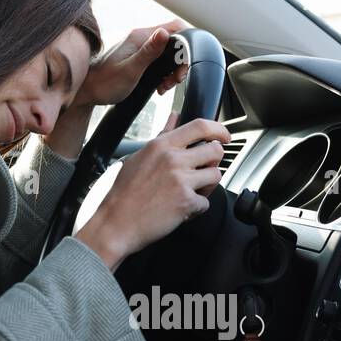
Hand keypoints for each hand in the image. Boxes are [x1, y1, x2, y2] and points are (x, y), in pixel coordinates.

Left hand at [74, 18, 190, 107]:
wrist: (87, 92)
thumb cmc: (104, 83)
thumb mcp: (130, 69)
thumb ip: (149, 51)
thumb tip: (165, 33)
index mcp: (140, 36)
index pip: (175, 27)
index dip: (187, 43)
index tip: (186, 63)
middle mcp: (141, 38)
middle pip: (174, 41)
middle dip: (180, 61)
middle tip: (175, 80)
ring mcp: (139, 47)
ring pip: (168, 53)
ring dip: (172, 70)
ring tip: (165, 85)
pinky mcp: (138, 57)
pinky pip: (159, 61)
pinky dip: (164, 73)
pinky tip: (159, 86)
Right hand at [75, 113, 229, 270]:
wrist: (116, 222)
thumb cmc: (124, 192)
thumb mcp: (140, 156)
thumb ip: (162, 136)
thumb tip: (174, 117)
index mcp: (162, 146)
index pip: (200, 126)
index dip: (218, 130)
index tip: (224, 136)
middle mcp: (173, 160)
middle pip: (215, 151)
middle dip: (215, 160)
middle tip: (205, 169)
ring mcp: (181, 181)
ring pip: (215, 175)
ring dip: (208, 184)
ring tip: (192, 190)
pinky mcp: (187, 202)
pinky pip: (206, 202)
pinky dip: (197, 207)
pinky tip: (182, 208)